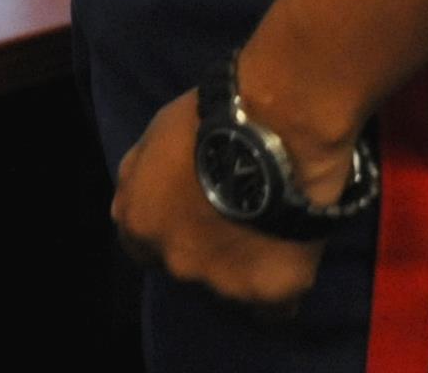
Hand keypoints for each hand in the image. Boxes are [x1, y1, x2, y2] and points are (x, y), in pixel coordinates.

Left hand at [107, 86, 328, 318]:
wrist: (274, 131)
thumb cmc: (209, 121)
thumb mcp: (154, 136)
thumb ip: (141, 174)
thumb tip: (137, 193)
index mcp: (140, 222)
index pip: (141, 246)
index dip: (166, 230)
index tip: (190, 215)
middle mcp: (174, 261)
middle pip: (186, 265)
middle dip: (205, 247)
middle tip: (234, 215)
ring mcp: (222, 283)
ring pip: (230, 286)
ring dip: (243, 264)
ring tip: (270, 229)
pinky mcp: (268, 294)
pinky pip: (274, 306)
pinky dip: (279, 287)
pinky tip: (291, 258)